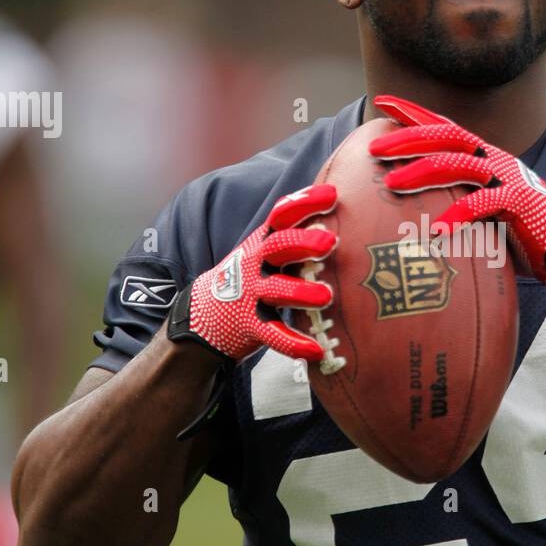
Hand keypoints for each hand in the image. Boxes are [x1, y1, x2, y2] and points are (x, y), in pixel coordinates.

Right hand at [167, 183, 337, 361]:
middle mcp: (256, 263)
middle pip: (278, 247)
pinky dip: (294, 343)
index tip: (332, 195)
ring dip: (301, 293)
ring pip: (277, 291)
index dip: (304, 203)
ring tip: (326, 296)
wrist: (205, 314)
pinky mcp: (251, 326)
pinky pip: (273, 335)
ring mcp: (251, 295)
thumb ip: (296, 233)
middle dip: (303, 242)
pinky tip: (316, 349)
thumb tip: (341, 203)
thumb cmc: (253, 276)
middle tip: (330, 241)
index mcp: (264, 241)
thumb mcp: (267, 250)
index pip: (282, 215)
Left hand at [368, 94, 545, 284]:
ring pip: (457, 164)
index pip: (445, 126)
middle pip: (445, 137)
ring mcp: (507, 176)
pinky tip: (437, 230)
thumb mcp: (483, 207)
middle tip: (374, 148)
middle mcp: (494, 158)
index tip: (383, 102)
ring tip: (392, 183)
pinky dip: (458, 216)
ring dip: (420, 171)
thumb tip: (413, 207)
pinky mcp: (519, 201)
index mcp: (484, 156)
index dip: (414, 112)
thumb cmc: (519, 231)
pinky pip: (483, 204)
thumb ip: (457, 197)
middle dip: (407, 138)